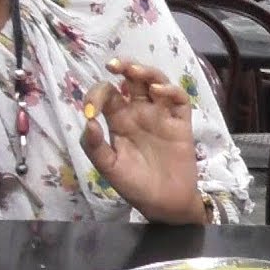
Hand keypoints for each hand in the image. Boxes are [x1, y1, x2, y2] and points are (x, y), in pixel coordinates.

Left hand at [81, 59, 206, 224]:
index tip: (93, 109)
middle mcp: (140, 113)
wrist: (164, 204)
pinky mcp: (181, 123)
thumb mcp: (108, 168)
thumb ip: (95, 146)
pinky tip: (159, 92)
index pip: (108, 94)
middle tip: (114, 65)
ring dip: (146, 73)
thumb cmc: (135, 186)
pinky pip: (179, 100)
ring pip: (156, 83)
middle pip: (132, 80)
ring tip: (135, 71)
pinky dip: (171, 90)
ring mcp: (161, 116)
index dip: (98, 94)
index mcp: (119, 121)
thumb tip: (88, 120)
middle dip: (124, 67)